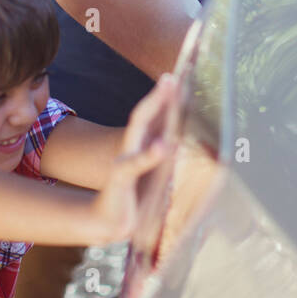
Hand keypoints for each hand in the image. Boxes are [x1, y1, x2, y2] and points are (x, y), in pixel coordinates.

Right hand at [91, 73, 176, 241]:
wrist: (110, 222)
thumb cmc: (136, 196)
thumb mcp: (155, 174)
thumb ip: (166, 156)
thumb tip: (186, 140)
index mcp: (143, 144)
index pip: (155, 115)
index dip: (168, 96)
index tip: (184, 74)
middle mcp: (132, 146)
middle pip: (145, 113)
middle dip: (160, 93)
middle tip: (173, 75)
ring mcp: (125, 159)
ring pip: (139, 128)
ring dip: (154, 106)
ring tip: (168, 88)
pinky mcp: (120, 178)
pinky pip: (134, 164)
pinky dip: (149, 155)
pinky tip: (163, 146)